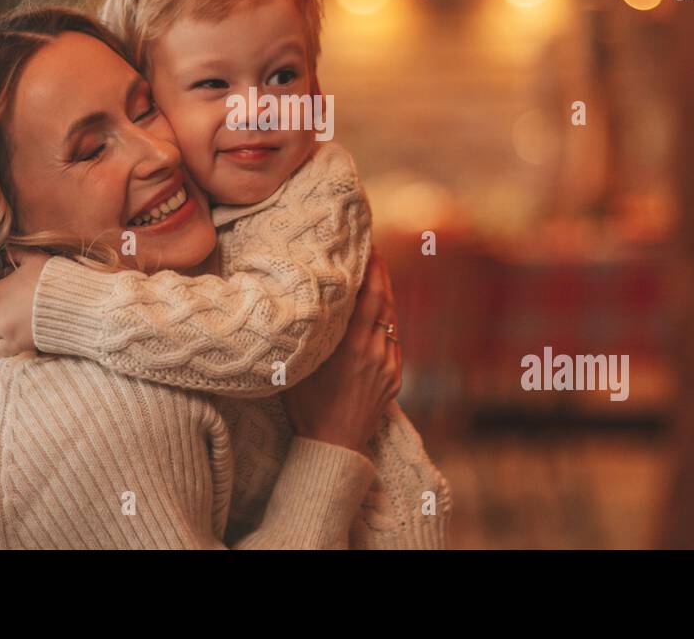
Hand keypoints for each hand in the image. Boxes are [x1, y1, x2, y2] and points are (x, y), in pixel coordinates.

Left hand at [0, 249, 49, 357]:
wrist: (75, 303)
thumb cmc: (55, 278)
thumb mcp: (36, 259)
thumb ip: (17, 254)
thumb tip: (6, 248)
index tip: (2, 304)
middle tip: (10, 318)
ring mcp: (5, 329)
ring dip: (2, 333)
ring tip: (16, 330)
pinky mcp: (16, 345)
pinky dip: (3, 349)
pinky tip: (11, 345)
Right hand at [281, 249, 401, 454]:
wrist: (334, 446)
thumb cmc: (307, 406)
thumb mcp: (299, 366)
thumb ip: (306, 334)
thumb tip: (298, 302)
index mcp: (351, 346)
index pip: (368, 296)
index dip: (371, 269)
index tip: (367, 248)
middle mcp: (374, 351)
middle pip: (384, 301)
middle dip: (381, 274)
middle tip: (375, 251)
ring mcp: (388, 365)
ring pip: (391, 321)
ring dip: (385, 296)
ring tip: (376, 276)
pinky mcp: (395, 378)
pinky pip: (393, 341)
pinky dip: (386, 323)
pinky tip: (378, 315)